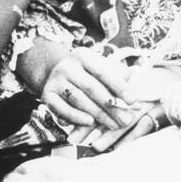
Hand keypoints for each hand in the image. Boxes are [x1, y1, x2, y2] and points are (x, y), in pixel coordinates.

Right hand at [20, 39, 136, 128]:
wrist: (55, 73)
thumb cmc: (86, 73)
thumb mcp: (100, 67)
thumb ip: (116, 75)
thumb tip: (133, 84)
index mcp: (83, 56)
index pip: (103, 72)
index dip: (119, 87)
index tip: (133, 101)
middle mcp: (67, 66)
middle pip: (92, 88)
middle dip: (111, 106)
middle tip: (126, 119)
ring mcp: (55, 81)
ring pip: (79, 100)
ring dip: (98, 115)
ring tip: (114, 124)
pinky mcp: (47, 96)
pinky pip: (62, 109)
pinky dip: (76, 117)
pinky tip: (90, 123)